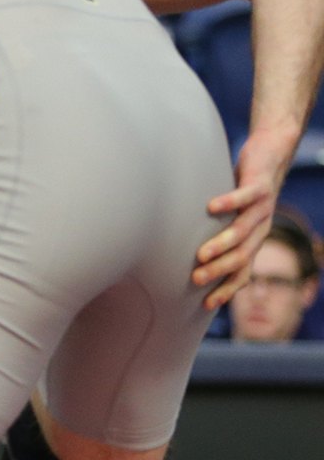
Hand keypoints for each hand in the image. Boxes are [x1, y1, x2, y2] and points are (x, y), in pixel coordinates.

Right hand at [194, 134, 294, 309]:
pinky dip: (228, 203)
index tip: (206, 304)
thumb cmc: (243, 187)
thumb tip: (188, 253)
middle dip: (220, 271)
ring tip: (201, 254)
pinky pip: (245, 197)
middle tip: (196, 279)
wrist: (272, 155)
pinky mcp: (260, 186)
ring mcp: (263, 207)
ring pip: (243, 231)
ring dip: (222, 245)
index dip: (227, 289)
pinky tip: (211, 207)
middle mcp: (261, 228)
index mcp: (254, 240)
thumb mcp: (233, 217)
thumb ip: (218, 233)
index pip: (243, 273)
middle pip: (242, 256)